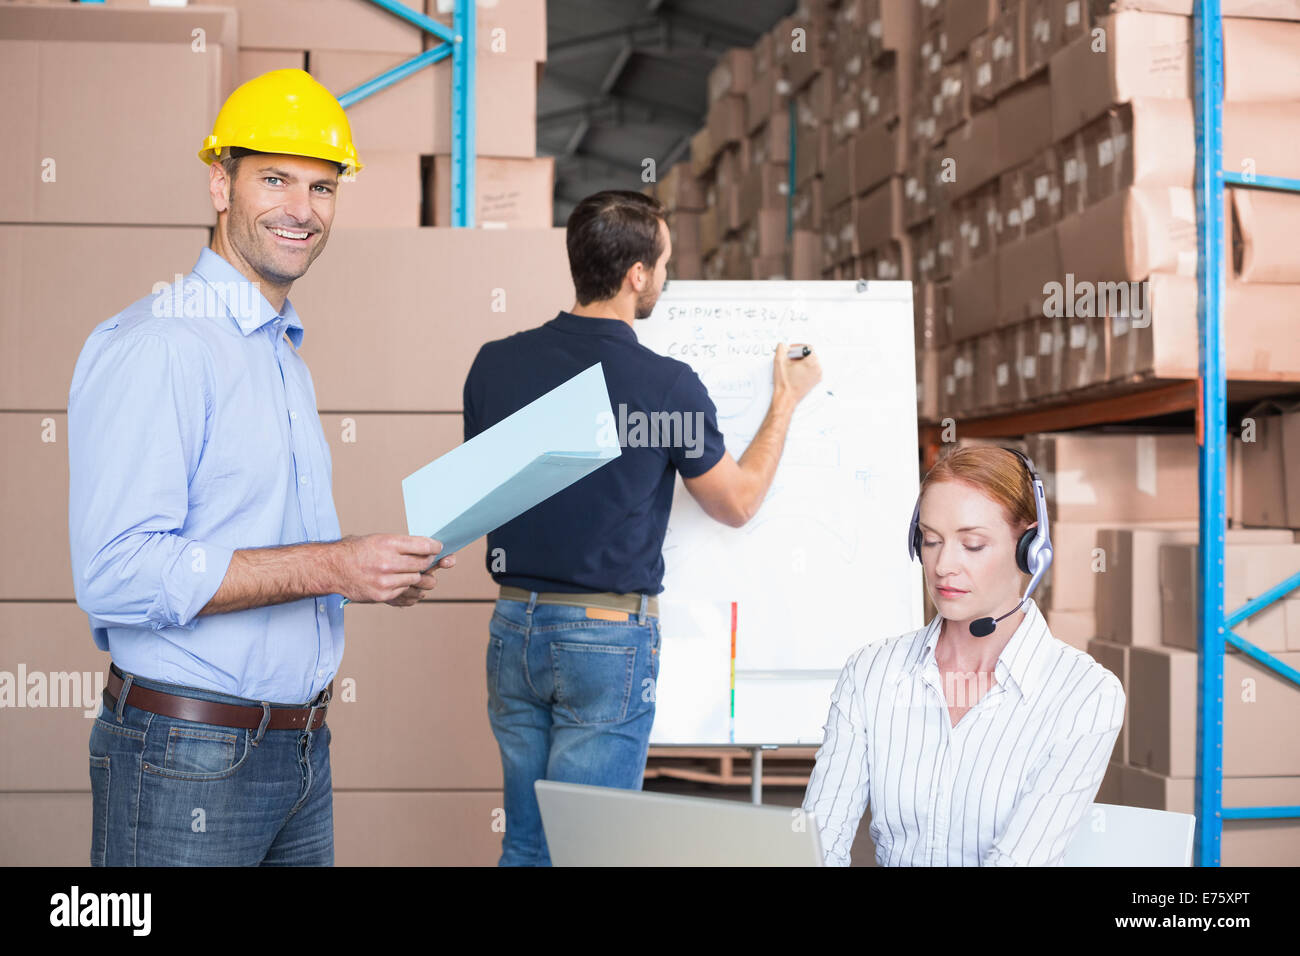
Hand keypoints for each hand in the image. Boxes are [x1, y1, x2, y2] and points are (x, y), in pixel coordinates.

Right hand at [329, 534, 451, 604]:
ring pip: (417, 579)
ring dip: (418, 576)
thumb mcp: (379, 539)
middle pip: (424, 564)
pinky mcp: (383, 595)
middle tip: (429, 560)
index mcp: (388, 543)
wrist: (333, 568)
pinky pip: (405, 591)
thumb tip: (428, 549)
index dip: (435, 547)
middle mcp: (388, 562)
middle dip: (429, 562)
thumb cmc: (356, 551)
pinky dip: (406, 586)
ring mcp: (386, 581)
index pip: (424, 545)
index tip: (438, 548)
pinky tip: (401, 581)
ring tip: (413, 572)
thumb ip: (402, 545)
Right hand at [773, 341, 822, 405]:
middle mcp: (817, 369)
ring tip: (792, 367)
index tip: (792, 350)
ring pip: (811, 362)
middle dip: (799, 355)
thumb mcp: (779, 361)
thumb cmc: (785, 384)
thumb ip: (781, 347)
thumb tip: (784, 346)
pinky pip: (811, 370)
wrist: (786, 398)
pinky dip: (804, 369)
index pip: (808, 347)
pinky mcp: (815, 381)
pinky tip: (795, 372)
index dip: (798, 347)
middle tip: (790, 359)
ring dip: (801, 362)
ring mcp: (817, 376)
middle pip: (810, 354)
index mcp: (812, 362)